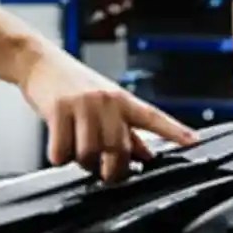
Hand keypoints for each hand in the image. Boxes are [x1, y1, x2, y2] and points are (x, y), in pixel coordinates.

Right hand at [19, 47, 198, 182]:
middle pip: (119, 150)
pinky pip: (62, 151)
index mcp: (122, 100)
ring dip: (81, 162)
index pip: (153, 117)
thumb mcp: (105, 102)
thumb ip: (125, 130)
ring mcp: (82, 104)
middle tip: (103, 171)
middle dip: (112, 170)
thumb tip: (146, 155)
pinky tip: (59, 146)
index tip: (193, 142)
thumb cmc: (73, 84)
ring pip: (89, 154)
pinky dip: (59, 156)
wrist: (39, 61)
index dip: (174, 131)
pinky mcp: (59, 109)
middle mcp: (106, 101)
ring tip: (76, 150)